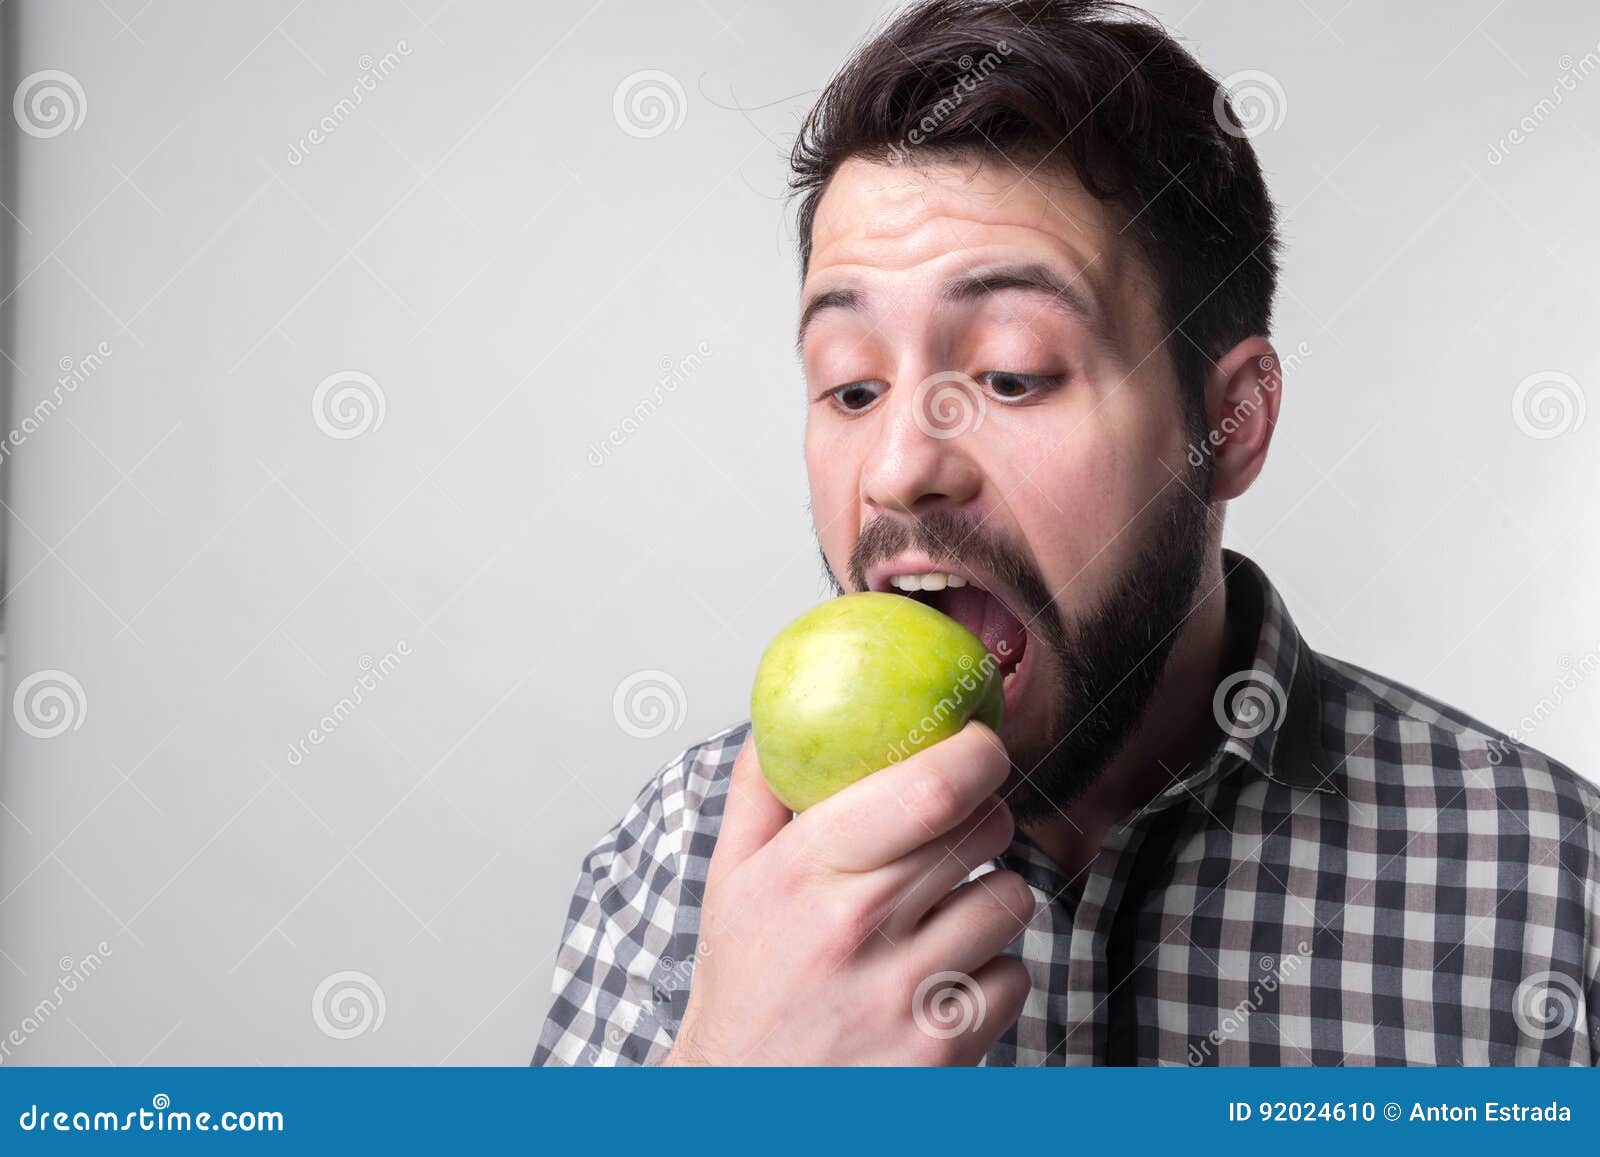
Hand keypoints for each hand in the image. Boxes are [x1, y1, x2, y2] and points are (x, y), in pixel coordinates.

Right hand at [663, 721, 1033, 1064]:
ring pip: (1011, 899)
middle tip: (959, 828)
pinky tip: (942, 979)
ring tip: (941, 914)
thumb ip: (760, 788)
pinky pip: (1015, 976)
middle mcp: (857, 928)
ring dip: (989, 897)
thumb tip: (783, 712)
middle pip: (984, 831)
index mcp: (805, 870)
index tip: (979, 745)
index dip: (976, 753)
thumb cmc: (744, 983)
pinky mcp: (944, 1048)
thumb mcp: (731, 877)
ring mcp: (906, 992)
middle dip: (985, 815)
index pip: (929, 789)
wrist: (742, 1105)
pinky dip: (991, 973)